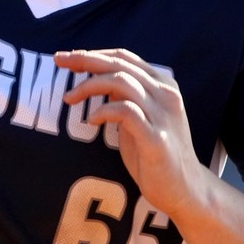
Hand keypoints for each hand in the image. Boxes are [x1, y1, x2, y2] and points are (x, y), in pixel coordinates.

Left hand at [55, 48, 205, 219]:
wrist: (184, 189)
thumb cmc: (155, 154)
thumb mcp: (140, 118)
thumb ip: (124, 98)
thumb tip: (95, 82)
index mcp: (162, 85)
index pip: (124, 57)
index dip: (94, 54)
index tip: (67, 57)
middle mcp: (165, 94)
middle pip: (120, 64)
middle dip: (85, 60)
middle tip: (59, 61)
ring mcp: (163, 115)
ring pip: (121, 82)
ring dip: (89, 86)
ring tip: (70, 98)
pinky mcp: (157, 138)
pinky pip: (125, 111)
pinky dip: (104, 111)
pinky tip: (92, 120)